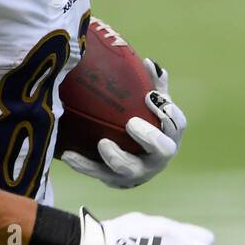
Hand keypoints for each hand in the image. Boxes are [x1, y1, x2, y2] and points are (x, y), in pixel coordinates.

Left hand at [61, 58, 185, 188]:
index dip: (168, 112)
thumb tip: (149, 63)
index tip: (150, 96)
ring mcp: (136, 172)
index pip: (177, 125)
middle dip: (149, 137)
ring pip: (129, 169)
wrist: (129, 159)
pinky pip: (98, 173)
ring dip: (116, 156)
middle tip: (131, 123)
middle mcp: (157, 158)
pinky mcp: (113, 180)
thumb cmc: (144, 125)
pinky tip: (68, 154)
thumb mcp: (150, 107)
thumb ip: (154, 86)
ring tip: (103, 143)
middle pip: (162, 150)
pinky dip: (83, 164)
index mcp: (169, 136)